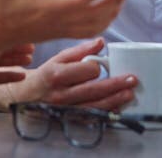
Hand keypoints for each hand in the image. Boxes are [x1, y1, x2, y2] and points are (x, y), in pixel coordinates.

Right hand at [0, 0, 130, 48]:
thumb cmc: (0, 7)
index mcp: (50, 7)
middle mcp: (60, 20)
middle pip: (95, 14)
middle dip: (114, 0)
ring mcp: (62, 29)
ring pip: (95, 25)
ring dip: (112, 12)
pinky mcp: (62, 33)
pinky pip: (88, 32)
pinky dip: (103, 24)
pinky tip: (109, 13)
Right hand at [19, 38, 137, 110]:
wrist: (29, 96)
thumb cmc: (47, 74)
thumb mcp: (60, 57)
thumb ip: (82, 49)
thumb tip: (101, 42)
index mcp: (57, 75)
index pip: (85, 71)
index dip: (97, 67)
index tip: (102, 65)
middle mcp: (61, 94)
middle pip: (93, 90)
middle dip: (115, 85)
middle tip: (132, 80)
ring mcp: (66, 109)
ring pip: (94, 106)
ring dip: (114, 100)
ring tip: (129, 94)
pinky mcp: (70, 119)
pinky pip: (91, 117)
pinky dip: (106, 113)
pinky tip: (117, 107)